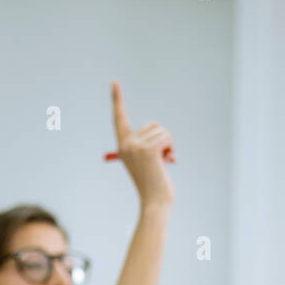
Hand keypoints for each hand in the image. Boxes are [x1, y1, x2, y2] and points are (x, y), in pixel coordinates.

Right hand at [111, 80, 174, 207]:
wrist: (154, 201)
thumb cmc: (153, 185)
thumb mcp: (149, 162)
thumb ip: (150, 148)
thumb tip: (163, 136)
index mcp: (123, 145)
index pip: (119, 118)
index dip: (117, 100)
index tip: (114, 83)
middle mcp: (127, 143)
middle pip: (153, 124)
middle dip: (163, 139)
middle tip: (162, 158)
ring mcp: (136, 146)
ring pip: (162, 131)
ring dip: (168, 145)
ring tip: (164, 162)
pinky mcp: (148, 149)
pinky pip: (166, 138)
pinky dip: (171, 149)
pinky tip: (167, 162)